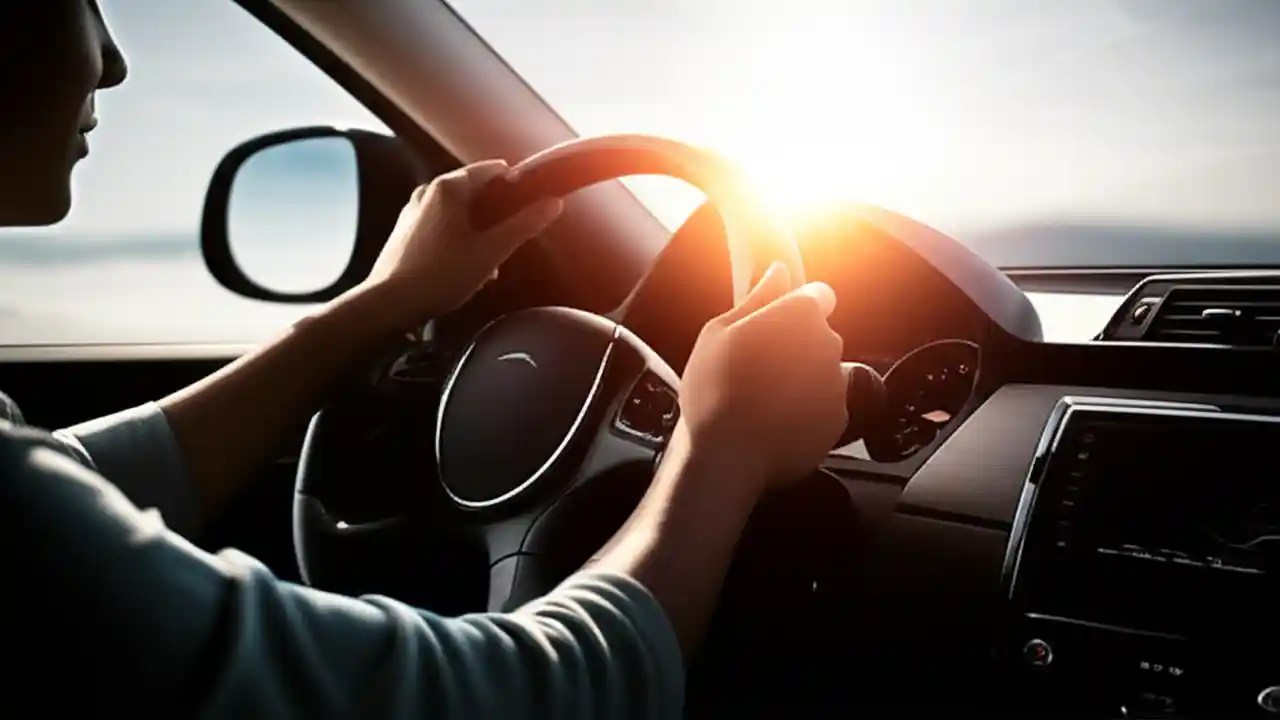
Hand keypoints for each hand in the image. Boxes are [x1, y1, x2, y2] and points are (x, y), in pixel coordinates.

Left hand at [362, 160, 562, 320]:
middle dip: (496, 218)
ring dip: (478, 234)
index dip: (516, 187)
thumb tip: (553, 203)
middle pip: (476, 193)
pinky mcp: (406, 232)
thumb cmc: (440, 276)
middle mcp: (428, 192)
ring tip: (486, 265)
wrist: (390, 304)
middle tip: (507, 246)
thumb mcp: (491, 252)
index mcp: (449, 187)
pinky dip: (459, 241)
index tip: (530, 208)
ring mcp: (414, 211)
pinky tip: (464, 269)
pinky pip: (442, 227)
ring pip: (459, 213)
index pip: (493, 170)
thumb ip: (524, 225)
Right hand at [676, 261, 846, 494]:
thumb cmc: (715, 390)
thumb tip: (778, 270)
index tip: (775, 324)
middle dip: (796, 344)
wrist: (728, 456)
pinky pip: (825, 405)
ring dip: (802, 378)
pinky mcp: (839, 420)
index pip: (818, 294)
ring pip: (823, 370)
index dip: (796, 308)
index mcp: (800, 314)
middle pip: (819, 335)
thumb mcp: (718, 332)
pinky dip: (808, 409)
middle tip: (757, 366)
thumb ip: (757, 297)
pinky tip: (776, 420)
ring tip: (764, 399)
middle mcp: (829, 344)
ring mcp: (837, 384)